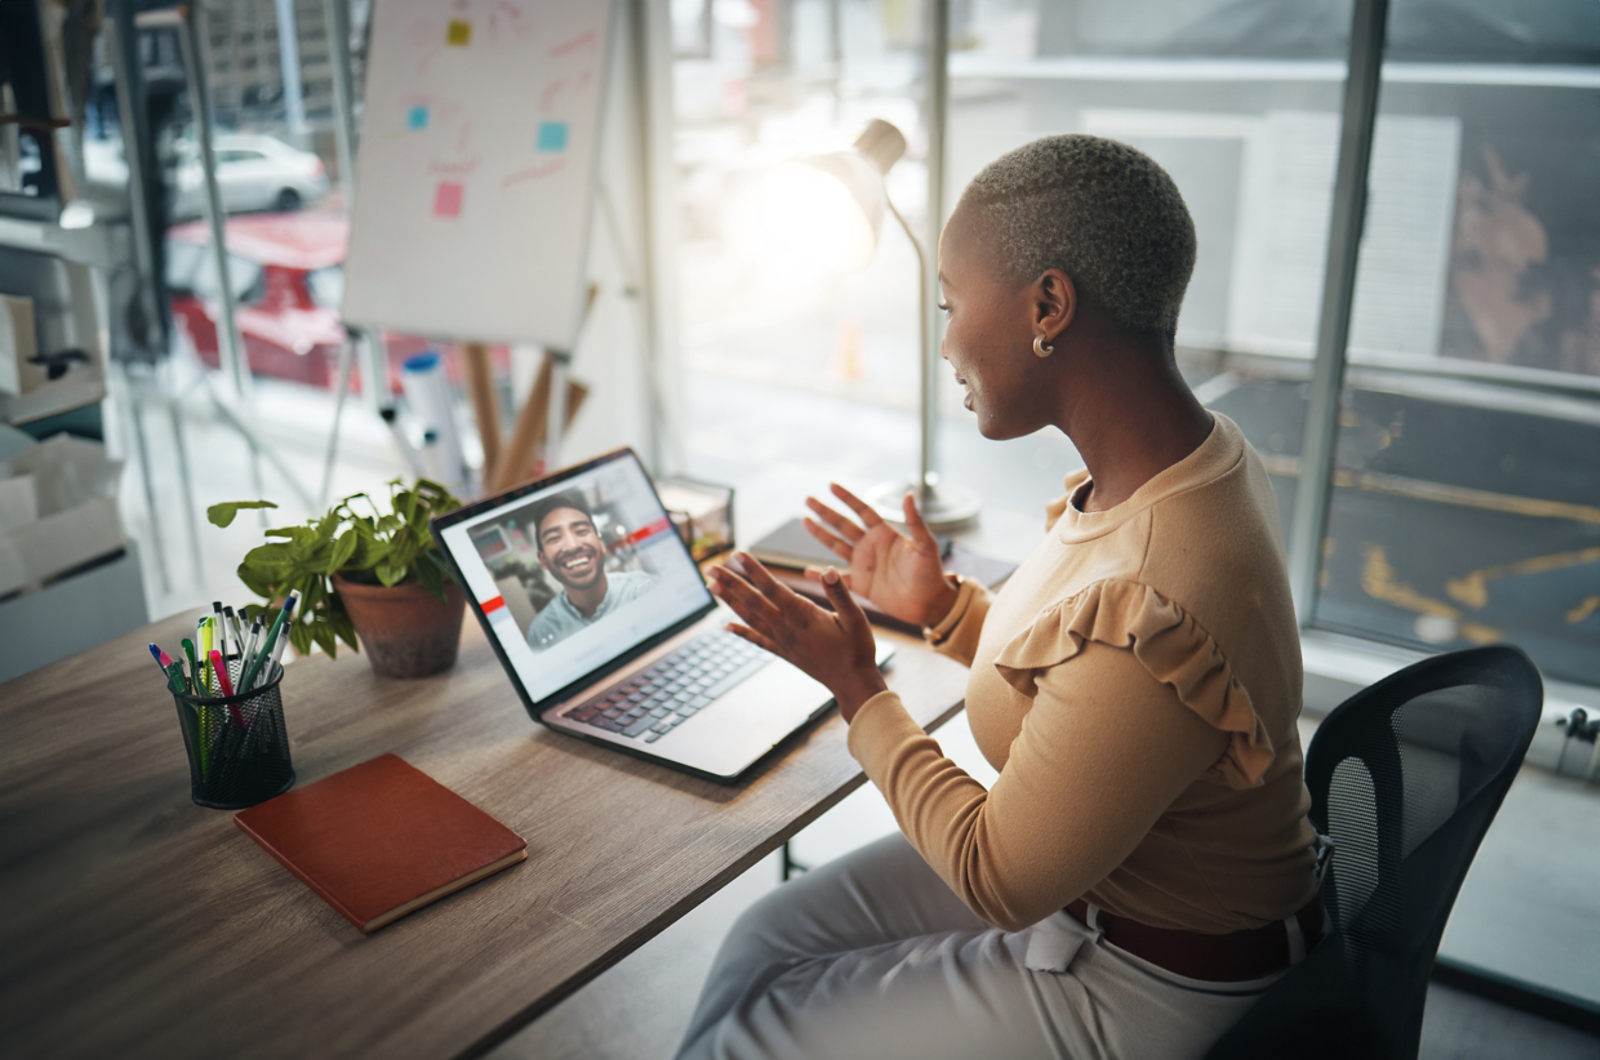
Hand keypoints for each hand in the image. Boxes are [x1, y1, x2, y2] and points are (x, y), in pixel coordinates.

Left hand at [708, 553, 886, 721]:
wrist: (852, 684)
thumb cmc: (857, 650)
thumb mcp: (856, 619)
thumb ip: (840, 594)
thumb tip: (827, 571)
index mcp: (803, 616)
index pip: (772, 588)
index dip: (754, 570)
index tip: (737, 554)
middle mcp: (786, 628)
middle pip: (753, 601)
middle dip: (731, 582)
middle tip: (710, 568)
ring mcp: (782, 641)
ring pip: (750, 617)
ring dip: (730, 601)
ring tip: (711, 586)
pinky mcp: (784, 652)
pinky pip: (758, 640)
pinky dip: (741, 632)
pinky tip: (726, 626)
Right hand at [803, 485, 958, 628]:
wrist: (929, 603)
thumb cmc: (931, 573)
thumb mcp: (926, 546)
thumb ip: (916, 522)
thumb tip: (910, 494)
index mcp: (885, 534)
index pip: (862, 510)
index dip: (847, 498)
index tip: (831, 485)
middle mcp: (871, 546)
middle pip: (843, 524)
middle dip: (826, 512)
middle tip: (808, 499)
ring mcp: (864, 565)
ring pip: (836, 545)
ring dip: (820, 534)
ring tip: (805, 520)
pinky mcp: (860, 585)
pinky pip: (837, 579)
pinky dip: (822, 576)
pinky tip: (806, 570)